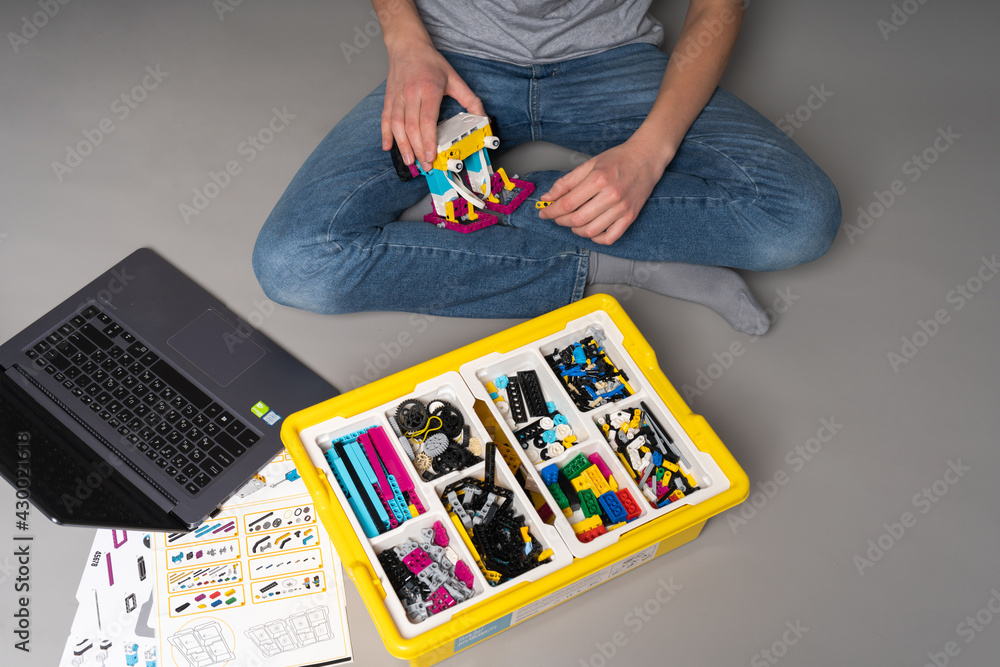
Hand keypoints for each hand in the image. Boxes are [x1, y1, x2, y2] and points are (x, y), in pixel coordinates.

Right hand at [381, 39, 485, 171]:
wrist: (407, 44)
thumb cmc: (430, 61)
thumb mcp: (454, 78)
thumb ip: (470, 100)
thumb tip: (482, 117)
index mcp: (429, 90)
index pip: (427, 121)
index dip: (428, 141)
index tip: (430, 156)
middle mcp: (411, 94)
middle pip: (411, 127)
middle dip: (417, 150)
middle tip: (424, 165)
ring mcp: (398, 97)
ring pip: (397, 126)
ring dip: (402, 146)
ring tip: (409, 161)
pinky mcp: (389, 98)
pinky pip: (385, 119)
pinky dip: (385, 134)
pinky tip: (388, 147)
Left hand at [537, 137, 672, 244]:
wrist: (646, 158)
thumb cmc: (618, 159)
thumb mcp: (589, 164)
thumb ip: (567, 182)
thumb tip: (547, 197)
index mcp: (598, 179)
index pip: (567, 203)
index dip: (551, 211)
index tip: (544, 213)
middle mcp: (611, 195)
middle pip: (577, 219)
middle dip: (561, 221)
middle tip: (557, 217)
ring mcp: (622, 208)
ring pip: (591, 231)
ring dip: (575, 230)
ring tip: (572, 223)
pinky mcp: (630, 217)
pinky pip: (610, 238)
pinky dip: (596, 239)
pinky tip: (591, 230)